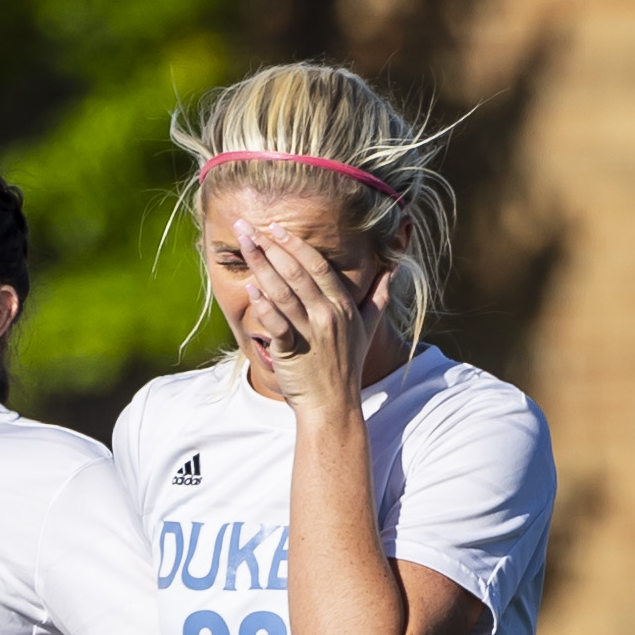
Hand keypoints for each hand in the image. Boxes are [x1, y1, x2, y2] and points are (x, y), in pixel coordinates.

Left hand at [233, 218, 382, 413]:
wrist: (334, 406)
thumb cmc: (346, 367)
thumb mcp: (368, 330)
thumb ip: (379, 298)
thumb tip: (393, 272)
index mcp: (344, 306)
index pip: (318, 266)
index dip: (295, 244)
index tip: (275, 228)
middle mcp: (328, 315)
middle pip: (297, 272)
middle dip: (270, 246)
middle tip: (248, 227)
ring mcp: (311, 333)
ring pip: (283, 291)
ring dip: (260, 265)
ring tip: (242, 246)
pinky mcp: (293, 350)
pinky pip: (275, 321)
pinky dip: (262, 303)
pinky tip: (248, 285)